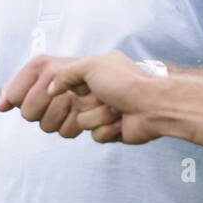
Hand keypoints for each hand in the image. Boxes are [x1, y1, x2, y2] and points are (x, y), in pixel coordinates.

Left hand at [0, 54, 102, 137]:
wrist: (106, 79)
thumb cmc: (63, 82)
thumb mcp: (38, 77)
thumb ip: (15, 89)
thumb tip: (1, 106)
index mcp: (40, 63)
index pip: (13, 96)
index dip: (20, 102)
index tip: (35, 94)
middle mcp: (55, 72)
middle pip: (28, 113)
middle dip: (38, 114)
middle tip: (52, 104)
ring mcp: (71, 90)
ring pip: (46, 126)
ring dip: (54, 123)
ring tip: (66, 108)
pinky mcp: (87, 108)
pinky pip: (65, 132)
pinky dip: (70, 128)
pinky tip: (76, 115)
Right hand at [46, 50, 162, 144]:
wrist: (151, 106)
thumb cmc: (124, 82)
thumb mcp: (91, 66)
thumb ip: (65, 74)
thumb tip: (50, 90)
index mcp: (97, 73)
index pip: (67, 86)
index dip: (75, 89)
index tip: (86, 86)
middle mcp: (100, 91)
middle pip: (73, 106)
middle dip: (89, 104)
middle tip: (107, 97)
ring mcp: (105, 111)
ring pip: (82, 122)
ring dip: (99, 117)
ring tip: (117, 110)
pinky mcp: (111, 130)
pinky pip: (95, 136)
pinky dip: (108, 129)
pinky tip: (121, 123)